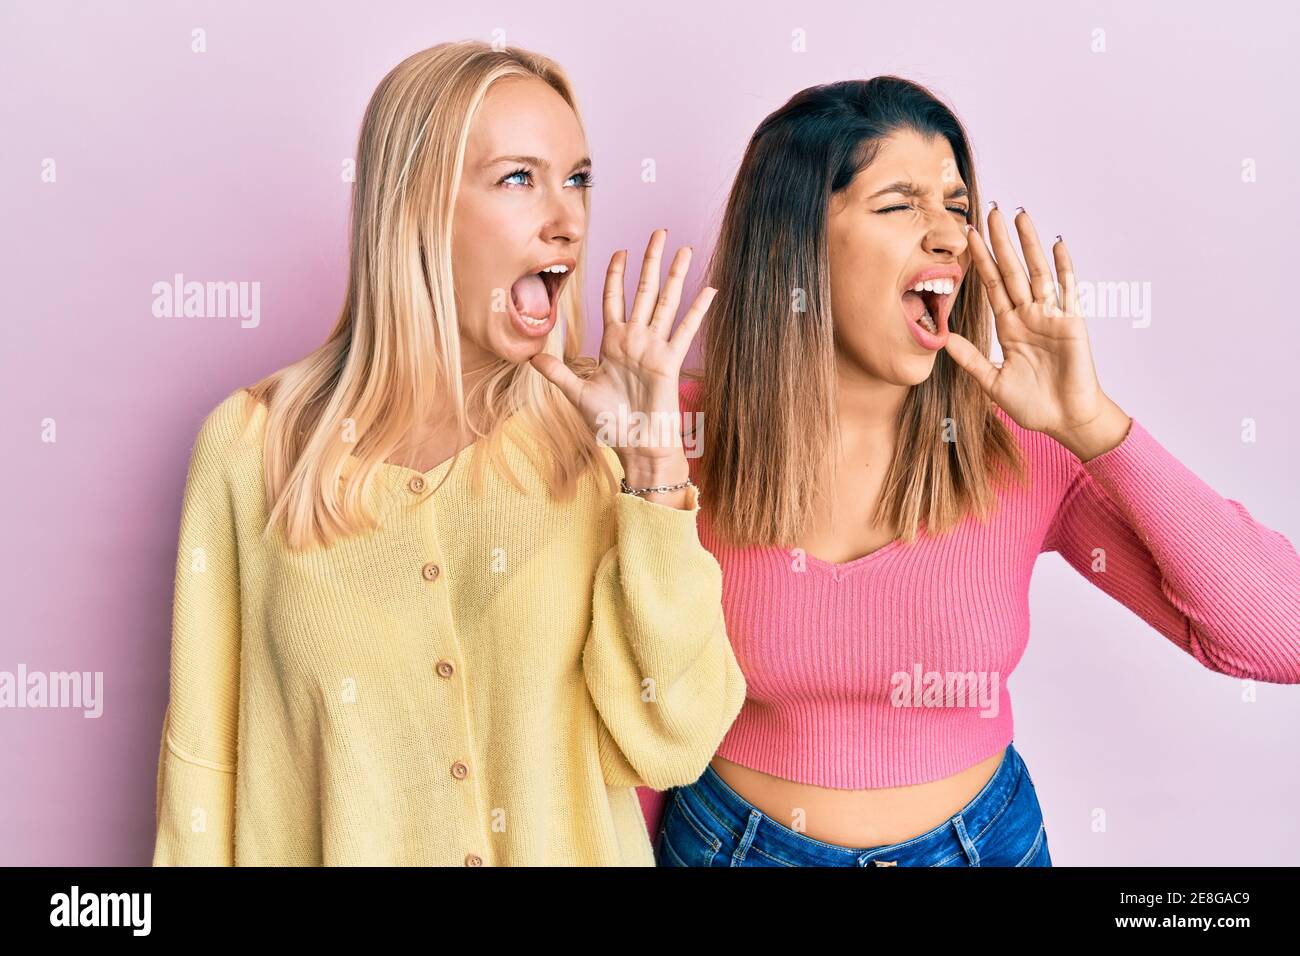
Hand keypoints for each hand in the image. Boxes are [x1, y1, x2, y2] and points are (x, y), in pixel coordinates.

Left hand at [530, 228, 715, 488]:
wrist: (634, 445)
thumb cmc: (609, 423)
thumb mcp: (576, 393)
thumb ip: (557, 372)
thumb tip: (529, 357)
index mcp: (614, 343)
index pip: (614, 299)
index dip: (616, 275)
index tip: (620, 251)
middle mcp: (636, 339)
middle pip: (645, 290)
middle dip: (651, 260)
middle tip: (659, 232)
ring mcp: (655, 347)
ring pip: (667, 302)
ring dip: (676, 275)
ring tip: (685, 249)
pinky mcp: (670, 361)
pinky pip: (685, 330)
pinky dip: (698, 310)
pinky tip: (709, 289)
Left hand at [943, 205, 1130, 460]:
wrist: (1065, 420)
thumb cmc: (1032, 404)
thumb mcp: (992, 382)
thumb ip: (971, 360)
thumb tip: (943, 340)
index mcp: (1009, 327)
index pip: (991, 285)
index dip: (979, 261)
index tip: (967, 236)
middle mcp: (1029, 315)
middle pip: (1011, 269)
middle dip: (1000, 241)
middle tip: (990, 210)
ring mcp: (1051, 316)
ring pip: (1037, 271)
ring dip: (1028, 243)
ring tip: (1019, 215)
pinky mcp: (1071, 323)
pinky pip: (1067, 289)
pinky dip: (1062, 266)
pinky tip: (1055, 243)